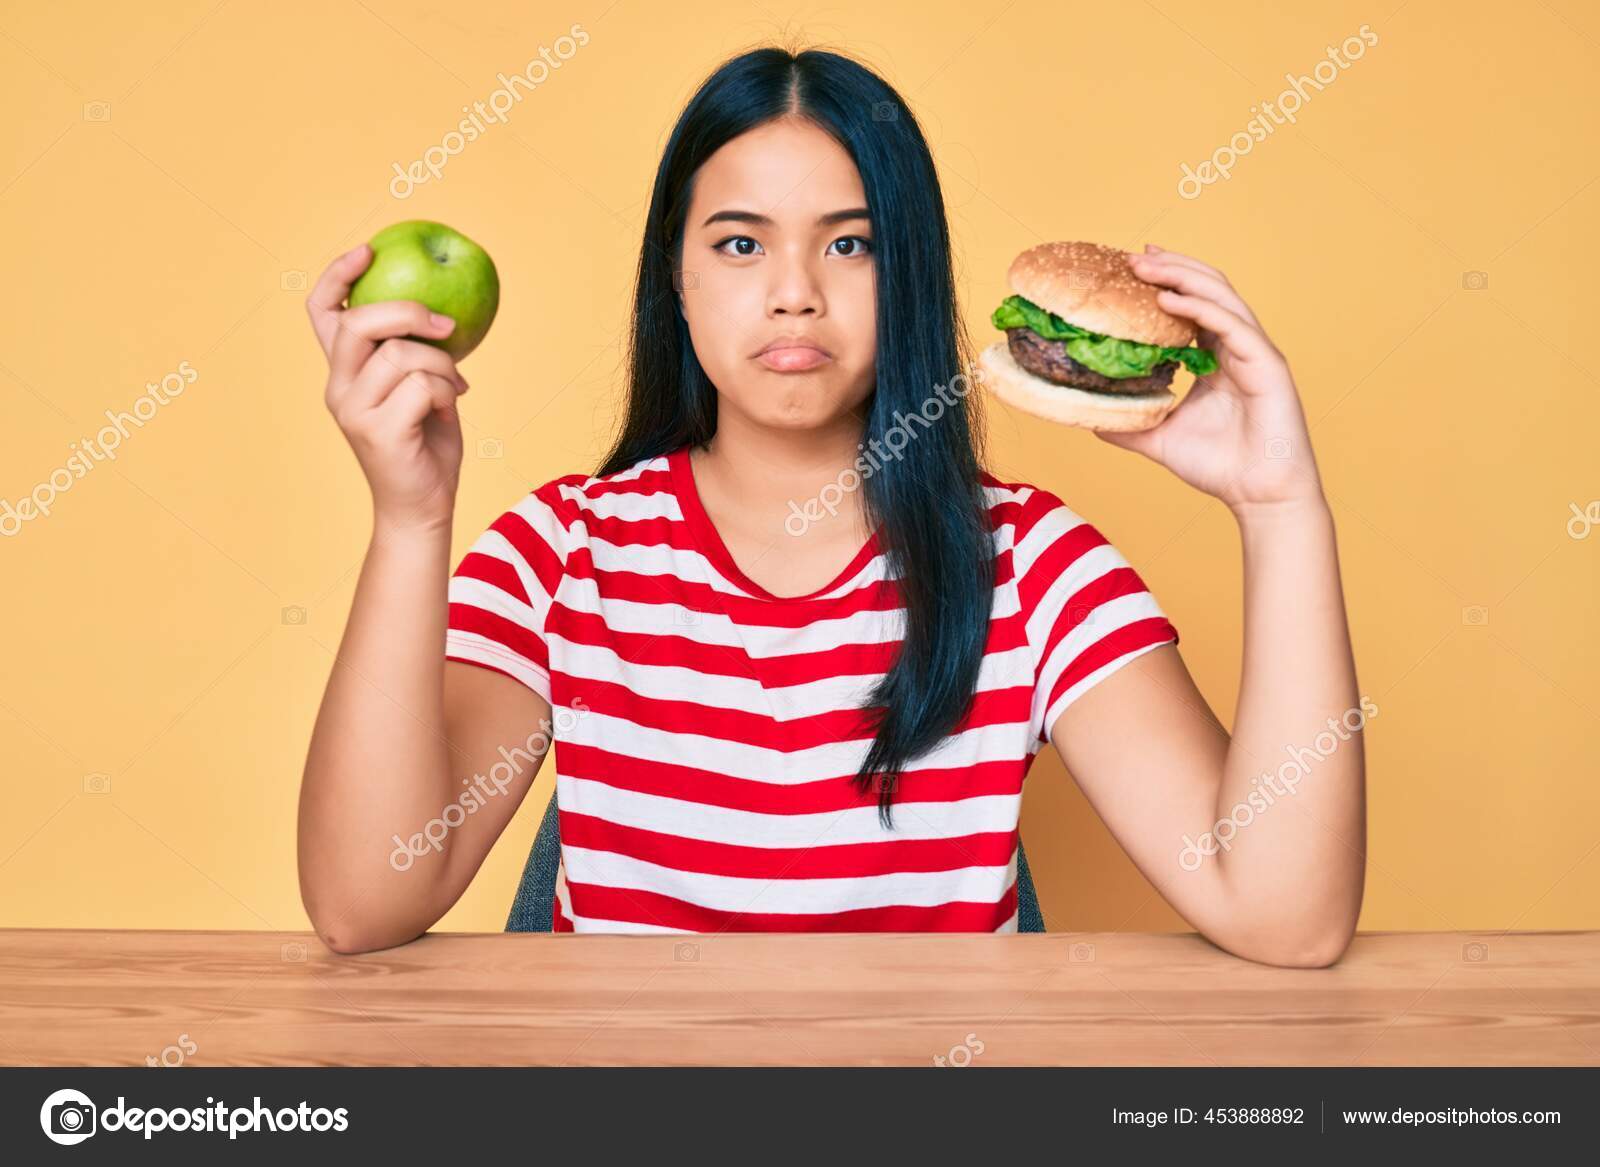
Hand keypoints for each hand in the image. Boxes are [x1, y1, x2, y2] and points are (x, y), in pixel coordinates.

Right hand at [306, 244, 470, 533]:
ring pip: (401, 355)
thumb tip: (442, 312)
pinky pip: (423, 386)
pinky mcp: (377, 431)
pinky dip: (449, 392)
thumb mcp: (421, 391)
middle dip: (408, 312)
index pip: (323, 312)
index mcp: (344, 373)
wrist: (423, 507)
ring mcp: (354, 410)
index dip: (338, 275)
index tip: (369, 251)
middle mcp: (339, 388)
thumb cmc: (427, 446)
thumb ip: (417, 356)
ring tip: (457, 386)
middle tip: (446, 325)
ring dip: (443, 365)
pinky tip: (453, 409)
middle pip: (359, 322)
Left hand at [1095, 244, 1324, 514]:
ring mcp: (1255, 352)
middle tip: (1133, 256)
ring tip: (1146, 265)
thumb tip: (1091, 417)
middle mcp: (1239, 347)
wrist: (1259, 495)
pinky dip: (1200, 308)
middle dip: (1171, 267)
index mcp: (1219, 358)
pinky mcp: (1267, 364)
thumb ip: (1130, 424)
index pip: (1193, 305)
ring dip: (1182, 276)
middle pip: (1207, 290)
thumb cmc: (1221, 467)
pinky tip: (1169, 299)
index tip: (1132, 267)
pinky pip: (1231, 325)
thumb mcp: (1160, 439)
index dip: (1167, 282)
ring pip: (1220, 297)